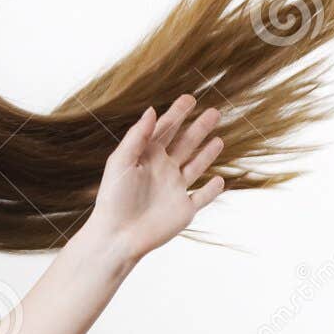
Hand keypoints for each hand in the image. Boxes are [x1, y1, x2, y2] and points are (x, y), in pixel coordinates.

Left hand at [87, 94, 225, 262]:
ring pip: (196, 167)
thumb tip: (152, 110)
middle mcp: (162, 171)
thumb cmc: (113, 199)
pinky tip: (220, 180)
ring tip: (219, 139)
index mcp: (147, 157)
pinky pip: (202, 197)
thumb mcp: (121, 162)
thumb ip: (137, 136)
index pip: (165, 130)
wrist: (117, 236)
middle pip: (185, 144)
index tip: (190, 97)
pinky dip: (212, 190)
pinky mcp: (183, 210)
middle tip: (214, 112)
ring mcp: (174, 190)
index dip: (177, 114)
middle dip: (199, 128)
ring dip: (208, 153)